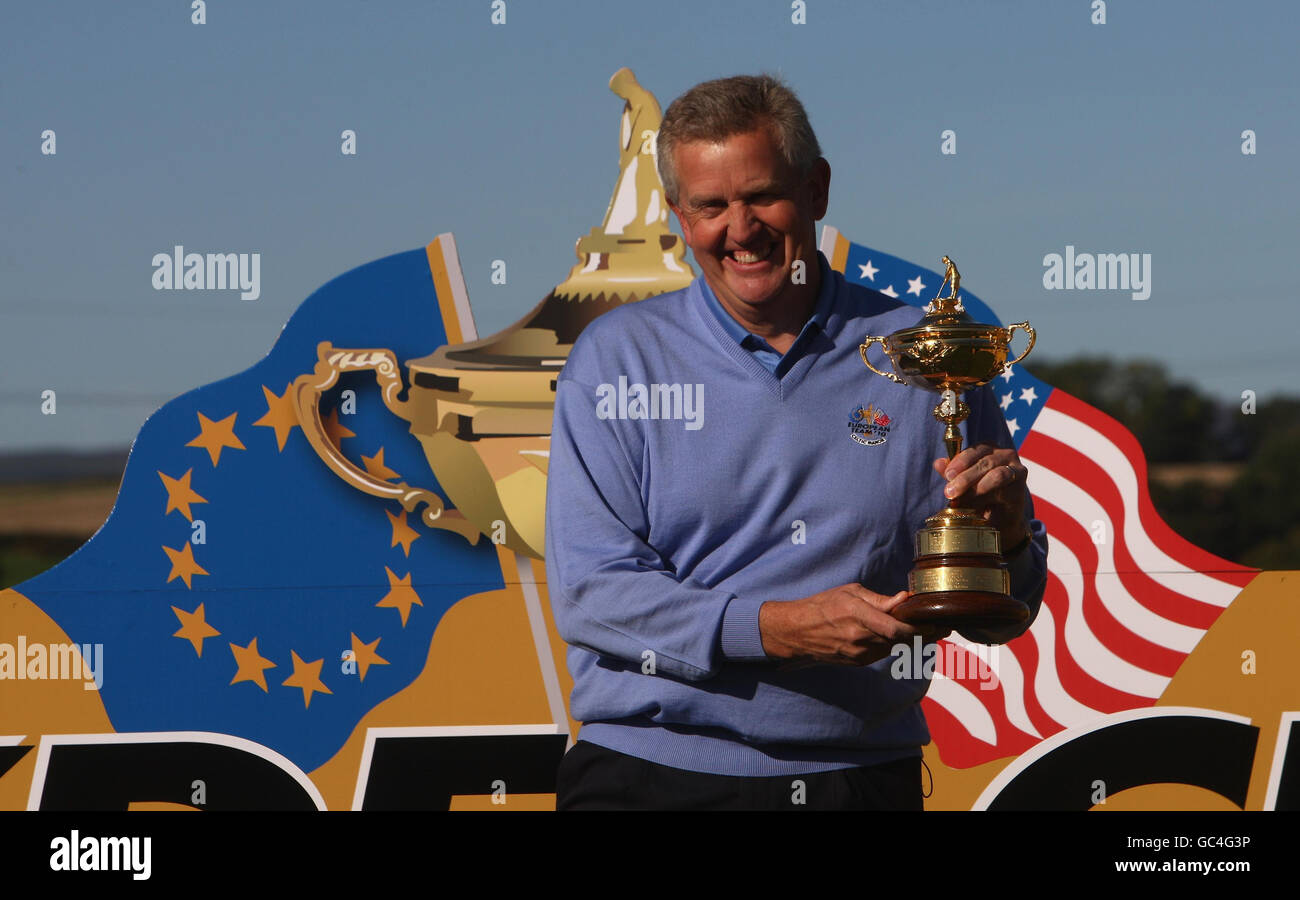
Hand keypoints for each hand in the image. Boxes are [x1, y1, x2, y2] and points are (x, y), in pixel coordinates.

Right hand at [759, 584, 944, 666]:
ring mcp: (859, 654)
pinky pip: (883, 653)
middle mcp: (860, 638)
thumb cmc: (822, 606)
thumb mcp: (850, 592)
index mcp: (858, 616)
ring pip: (895, 648)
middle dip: (924, 634)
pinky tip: (901, 636)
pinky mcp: (858, 663)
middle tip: (941, 626)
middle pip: (902, 641)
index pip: (897, 629)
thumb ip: (879, 599)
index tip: (938, 624)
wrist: (797, 632)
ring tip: (925, 629)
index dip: (921, 630)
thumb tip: (904, 599)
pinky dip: (895, 644)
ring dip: (911, 640)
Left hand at [933, 443, 1029, 547]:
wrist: (998, 518)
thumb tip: (938, 463)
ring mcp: (1016, 470)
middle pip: (984, 462)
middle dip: (964, 478)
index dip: (960, 461)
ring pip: (996, 475)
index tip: (948, 475)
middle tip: (949, 492)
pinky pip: (1005, 491)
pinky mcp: (1021, 487)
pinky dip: (988, 498)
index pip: (974, 450)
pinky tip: (976, 507)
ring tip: (960, 502)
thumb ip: (952, 473)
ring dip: (976, 489)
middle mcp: (1005, 455)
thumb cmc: (978, 495)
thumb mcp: (962, 483)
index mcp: (988, 449)